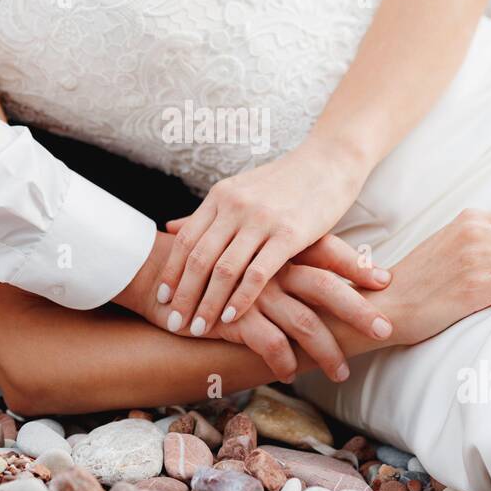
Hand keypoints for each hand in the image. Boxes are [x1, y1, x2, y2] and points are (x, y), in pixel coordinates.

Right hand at [116, 230, 390, 381]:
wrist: (154, 269)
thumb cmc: (206, 263)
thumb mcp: (244, 253)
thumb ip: (275, 256)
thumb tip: (308, 269)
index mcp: (277, 244)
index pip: (327, 250)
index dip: (357, 265)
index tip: (387, 281)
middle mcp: (271, 265)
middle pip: (327, 286)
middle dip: (359, 310)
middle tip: (385, 330)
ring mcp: (253, 290)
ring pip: (304, 321)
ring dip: (327, 350)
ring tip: (342, 373)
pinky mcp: (233, 316)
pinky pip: (268, 342)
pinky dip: (283, 361)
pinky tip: (290, 376)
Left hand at [154, 139, 369, 339]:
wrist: (330, 160)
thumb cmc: (285, 181)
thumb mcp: (240, 190)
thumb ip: (207, 213)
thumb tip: (169, 228)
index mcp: (221, 197)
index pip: (186, 240)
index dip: (170, 271)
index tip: (161, 298)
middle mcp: (235, 206)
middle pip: (198, 258)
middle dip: (183, 295)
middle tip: (174, 323)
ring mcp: (261, 220)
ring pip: (223, 269)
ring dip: (208, 303)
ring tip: (198, 329)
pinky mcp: (290, 233)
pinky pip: (258, 273)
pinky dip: (241, 299)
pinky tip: (231, 318)